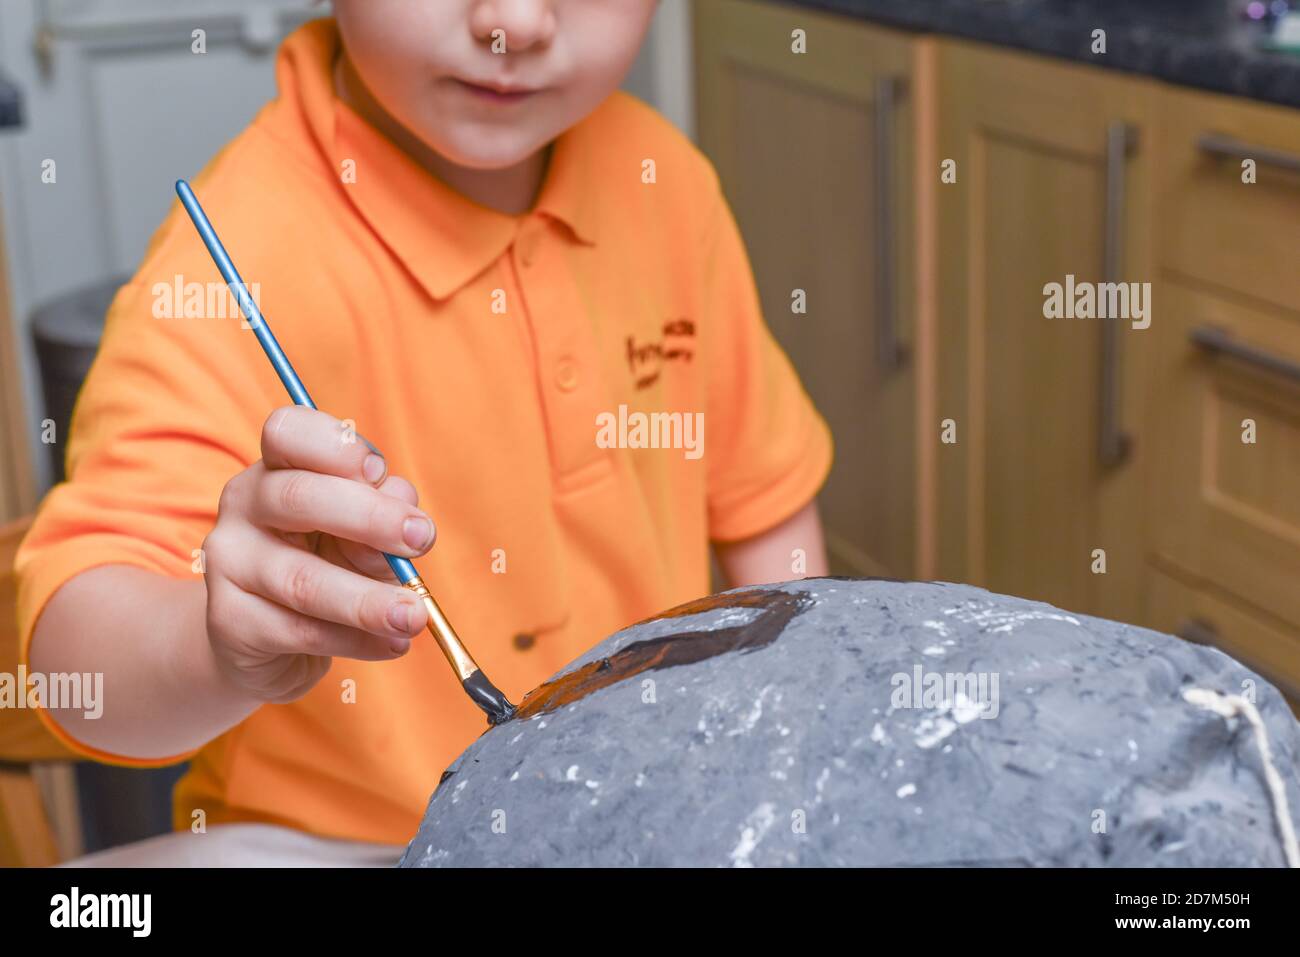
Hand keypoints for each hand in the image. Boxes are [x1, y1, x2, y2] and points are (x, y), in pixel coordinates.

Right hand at [201, 406, 432, 702]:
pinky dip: (357, 640)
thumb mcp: (357, 533)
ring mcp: (229, 565)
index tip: (380, 470)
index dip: (335, 446)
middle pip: (297, 498)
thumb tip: (403, 502)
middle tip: (422, 538)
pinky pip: (303, 631)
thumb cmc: (323, 565)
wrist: (260, 640)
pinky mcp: (230, 622)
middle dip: (369, 518)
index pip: (287, 432)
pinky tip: (393, 644)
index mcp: (275, 469)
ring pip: (303, 580)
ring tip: (414, 615)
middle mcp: (243, 508)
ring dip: (369, 600)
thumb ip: (382, 518)